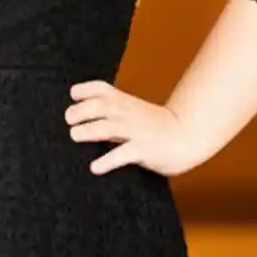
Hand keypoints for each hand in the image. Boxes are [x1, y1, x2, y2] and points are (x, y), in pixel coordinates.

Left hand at [64, 80, 207, 176]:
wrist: (187, 136)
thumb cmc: (153, 126)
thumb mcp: (131, 111)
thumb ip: (109, 109)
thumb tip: (75, 113)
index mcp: (123, 102)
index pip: (100, 88)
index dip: (84, 90)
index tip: (73, 97)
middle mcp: (127, 114)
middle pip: (99, 105)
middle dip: (80, 111)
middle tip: (70, 121)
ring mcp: (136, 131)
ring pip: (107, 127)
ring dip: (87, 131)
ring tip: (75, 135)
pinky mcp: (143, 150)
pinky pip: (122, 155)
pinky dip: (106, 161)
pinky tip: (94, 168)